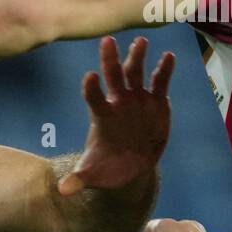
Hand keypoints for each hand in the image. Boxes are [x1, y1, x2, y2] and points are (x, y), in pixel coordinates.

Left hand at [58, 36, 174, 197]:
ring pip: (136, 74)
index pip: (93, 98)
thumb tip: (63, 191)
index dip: (91, 89)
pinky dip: (164, 70)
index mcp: (101, 117)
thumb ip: (79, 180)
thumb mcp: (93, 176)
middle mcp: (118, 103)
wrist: (131, 167)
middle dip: (110, 59)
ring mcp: (137, 100)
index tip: (90, 77)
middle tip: (107, 40)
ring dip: (138, 58)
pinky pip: (160, 83)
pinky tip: (169, 56)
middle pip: (112, 77)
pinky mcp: (156, 102)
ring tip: (140, 42)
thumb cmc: (107, 169)